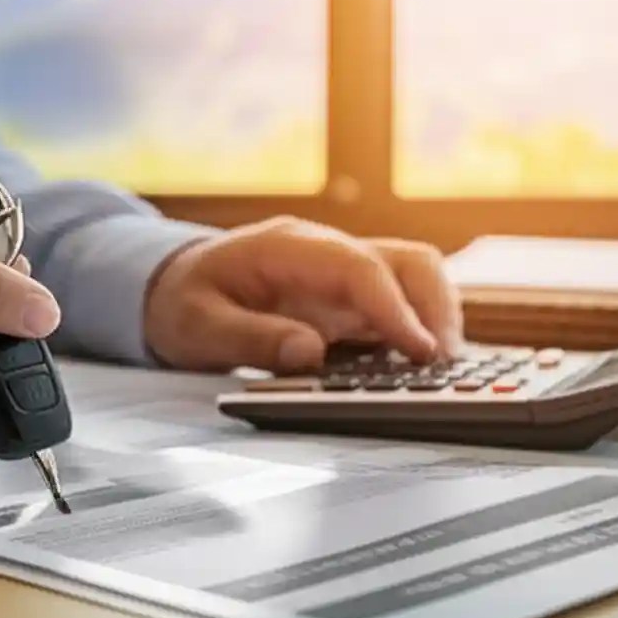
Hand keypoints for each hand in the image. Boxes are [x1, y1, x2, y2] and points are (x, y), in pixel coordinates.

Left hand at [144, 217, 461, 372]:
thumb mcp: (197, 326)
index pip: (359, 267)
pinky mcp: (348, 300)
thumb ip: (250, 339)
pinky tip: (419, 370)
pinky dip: (418, 332)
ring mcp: (342, 274)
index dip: (394, 308)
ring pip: (414, 278)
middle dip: (436, 308)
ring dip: (436, 318)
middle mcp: (326, 252)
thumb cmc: (184, 301)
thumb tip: (309, 353)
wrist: (174, 285)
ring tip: (440, 370)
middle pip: (407, 261)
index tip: (419, 349)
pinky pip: (400, 305)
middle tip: (443, 365)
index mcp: (289, 247)